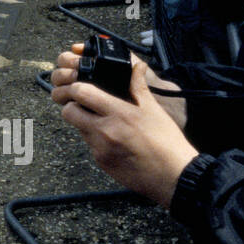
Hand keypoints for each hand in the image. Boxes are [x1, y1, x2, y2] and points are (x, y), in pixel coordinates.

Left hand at [51, 45, 198, 208]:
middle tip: (82, 104)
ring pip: (78, 128)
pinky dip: (95, 139)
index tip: (79, 86)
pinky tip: (113, 140)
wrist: (174, 177)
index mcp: (119, 113)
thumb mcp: (154, 110)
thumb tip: (137, 66)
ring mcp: (100, 148)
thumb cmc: (167, 142)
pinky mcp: (101, 162)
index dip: (75, 87)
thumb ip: (138, 86)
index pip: (81, 92)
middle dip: (71, 105)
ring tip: (104, 122)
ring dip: (84, 122)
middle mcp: (105, 130)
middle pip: (68, 112)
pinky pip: (89, 145)